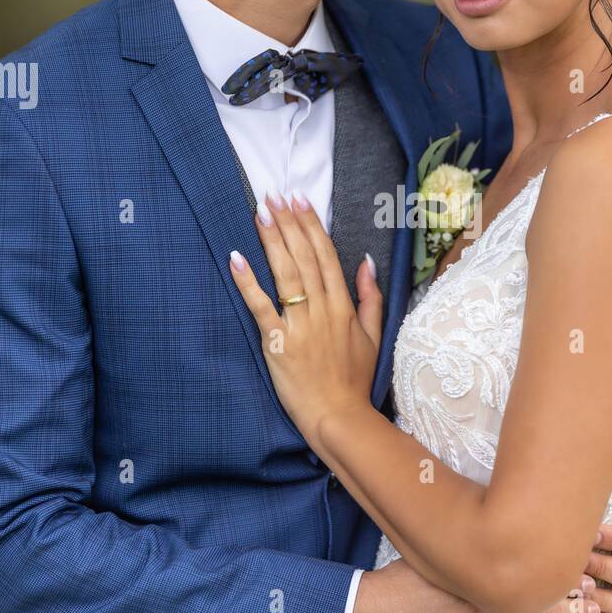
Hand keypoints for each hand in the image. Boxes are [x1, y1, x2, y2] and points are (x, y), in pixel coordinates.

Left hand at [229, 191, 381, 445]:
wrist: (339, 417)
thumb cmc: (355, 380)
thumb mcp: (374, 336)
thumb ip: (371, 298)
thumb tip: (367, 262)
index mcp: (344, 306)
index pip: (327, 256)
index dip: (312, 225)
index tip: (300, 200)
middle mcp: (322, 310)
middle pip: (304, 258)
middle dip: (289, 223)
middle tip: (274, 195)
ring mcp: (299, 326)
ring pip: (285, 275)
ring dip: (272, 241)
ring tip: (261, 213)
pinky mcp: (277, 343)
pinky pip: (261, 307)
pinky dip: (248, 282)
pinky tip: (236, 258)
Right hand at [348, 558, 600, 612]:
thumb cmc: (399, 583)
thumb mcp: (433, 555)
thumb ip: (462, 547)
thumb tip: (493, 524)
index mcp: (472, 581)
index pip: (524, 577)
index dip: (554, 575)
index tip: (580, 570)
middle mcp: (478, 611)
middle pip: (533, 607)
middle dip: (567, 604)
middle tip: (595, 599)